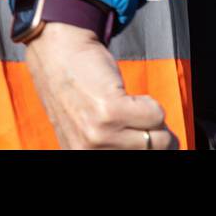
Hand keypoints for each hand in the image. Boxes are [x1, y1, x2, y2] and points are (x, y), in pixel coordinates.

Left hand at [23, 21, 176, 149]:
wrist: (55, 51)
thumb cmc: (73, 87)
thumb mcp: (83, 129)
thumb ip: (106, 145)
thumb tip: (148, 146)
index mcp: (82, 156)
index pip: (139, 164)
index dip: (145, 145)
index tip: (140, 135)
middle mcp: (89, 151)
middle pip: (154, 152)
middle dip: (151, 133)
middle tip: (131, 116)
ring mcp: (99, 134)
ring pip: (160, 137)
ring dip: (150, 117)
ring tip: (126, 104)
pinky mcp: (109, 110)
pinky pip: (156, 115)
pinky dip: (148, 102)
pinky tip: (122, 93)